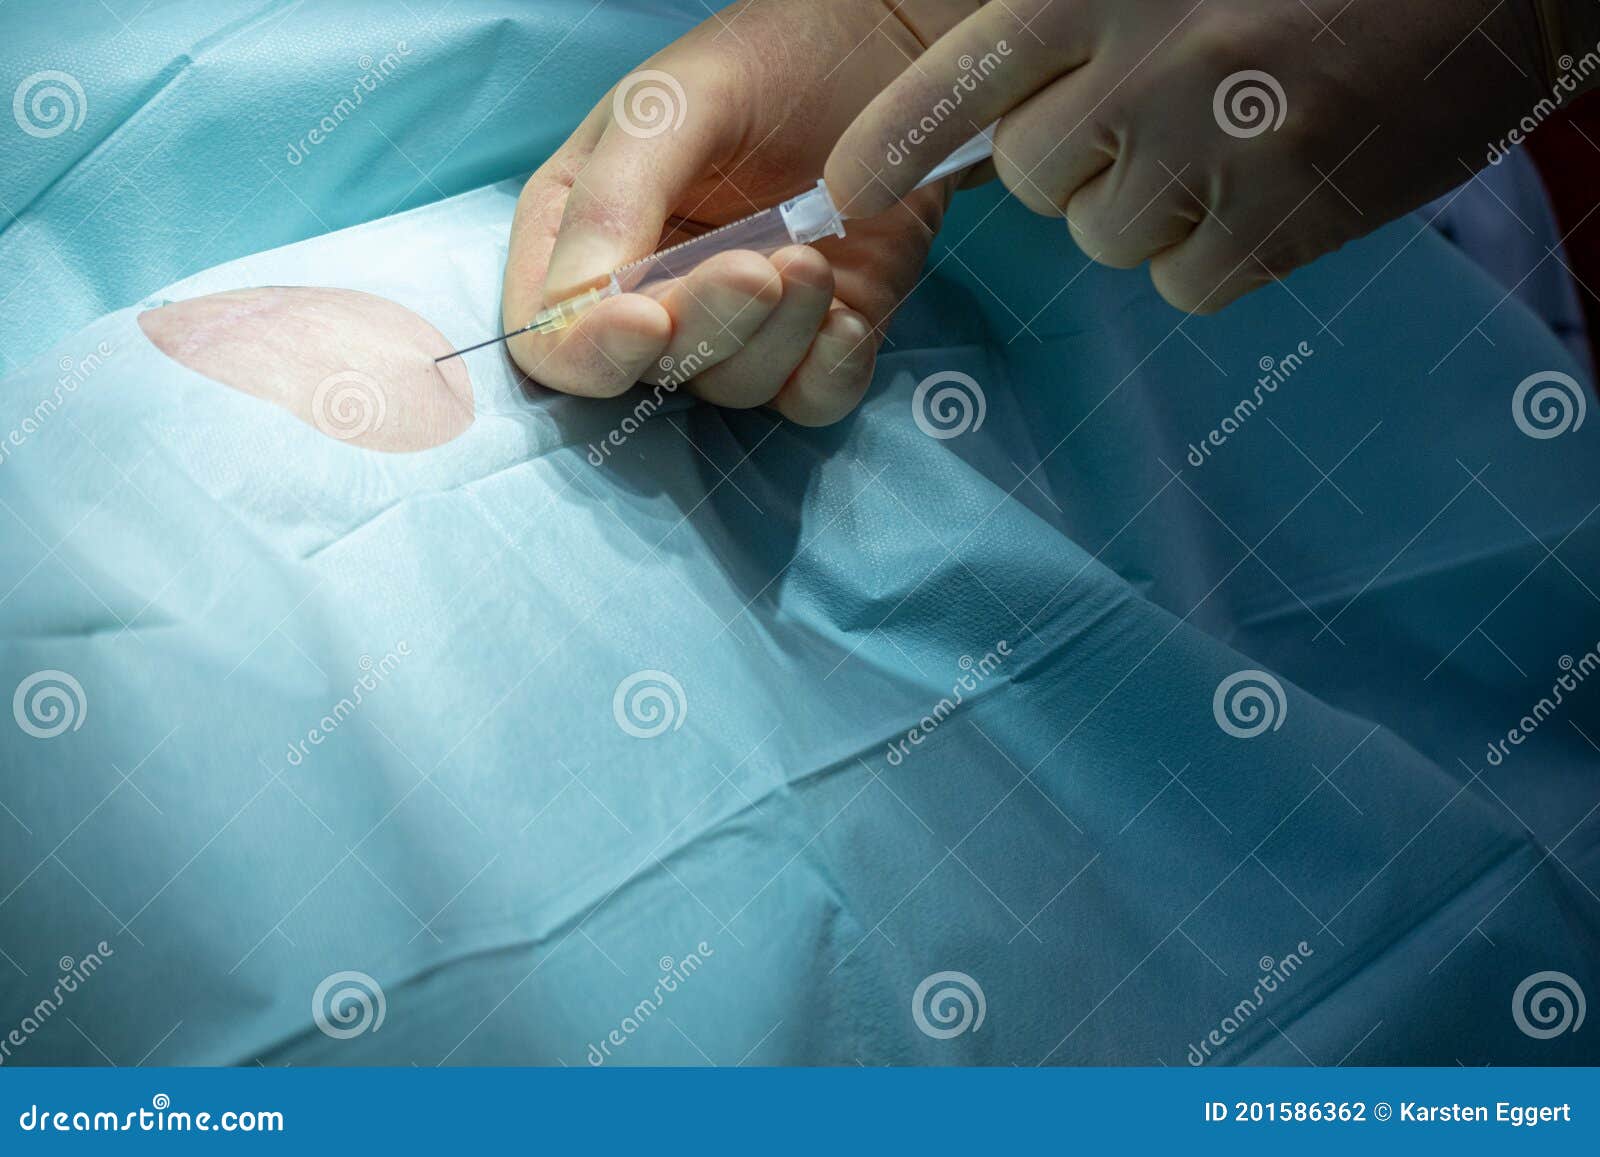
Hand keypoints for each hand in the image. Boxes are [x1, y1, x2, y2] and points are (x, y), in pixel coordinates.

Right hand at [502, 0, 978, 424]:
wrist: (882, 51)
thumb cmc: (762, 60)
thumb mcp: (671, 103)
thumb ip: (613, 198)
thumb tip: (579, 304)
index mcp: (583, 239)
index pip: (553, 342)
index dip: (592, 351)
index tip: (647, 319)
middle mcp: (651, 296)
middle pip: (649, 372)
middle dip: (707, 327)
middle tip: (761, 267)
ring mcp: (738, 326)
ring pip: (734, 388)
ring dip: (777, 336)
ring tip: (812, 257)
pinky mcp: (815, 341)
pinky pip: (810, 401)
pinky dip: (827, 374)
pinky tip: (845, 317)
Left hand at [828, 0, 1571, 313]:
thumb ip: (1066, 17)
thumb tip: (985, 107)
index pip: (958, 84)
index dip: (892, 145)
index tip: (843, 192)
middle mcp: (1144, 67)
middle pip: (1031, 177)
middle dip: (1071, 160)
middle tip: (1153, 109)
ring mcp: (1216, 150)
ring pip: (1105, 237)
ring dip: (1149, 206)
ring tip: (1230, 135)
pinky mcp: (1284, 220)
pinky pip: (1186, 283)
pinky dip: (1216, 254)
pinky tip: (1269, 185)